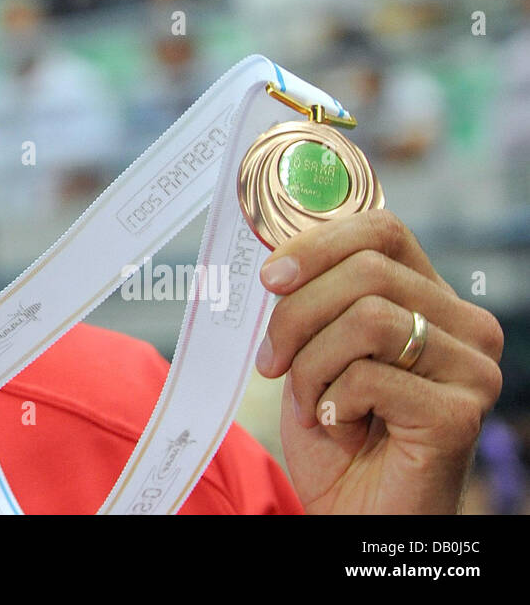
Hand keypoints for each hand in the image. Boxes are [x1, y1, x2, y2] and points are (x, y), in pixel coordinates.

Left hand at [254, 210, 502, 513]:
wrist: (357, 512)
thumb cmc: (336, 428)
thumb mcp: (315, 346)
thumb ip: (312, 295)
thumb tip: (277, 253)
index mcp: (430, 296)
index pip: (383, 230)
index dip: (319, 242)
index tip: (271, 276)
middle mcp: (465, 325)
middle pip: (367, 269)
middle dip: (298, 313)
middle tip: (272, 361)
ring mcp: (471, 370)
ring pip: (367, 318)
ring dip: (312, 364)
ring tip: (310, 400)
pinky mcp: (459, 414)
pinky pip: (370, 376)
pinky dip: (331, 401)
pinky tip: (340, 426)